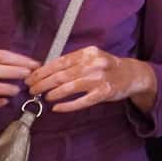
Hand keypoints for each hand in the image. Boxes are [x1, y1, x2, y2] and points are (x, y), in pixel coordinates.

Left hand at [25, 46, 156, 113]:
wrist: (130, 74)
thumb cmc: (105, 66)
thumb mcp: (91, 58)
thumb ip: (73, 62)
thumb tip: (45, 71)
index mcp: (88, 52)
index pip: (60, 61)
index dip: (43, 71)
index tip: (30, 77)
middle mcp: (94, 63)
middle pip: (62, 74)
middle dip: (43, 83)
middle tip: (31, 89)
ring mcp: (100, 79)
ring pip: (70, 87)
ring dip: (53, 93)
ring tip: (43, 97)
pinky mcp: (104, 93)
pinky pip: (81, 101)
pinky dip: (67, 105)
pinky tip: (56, 108)